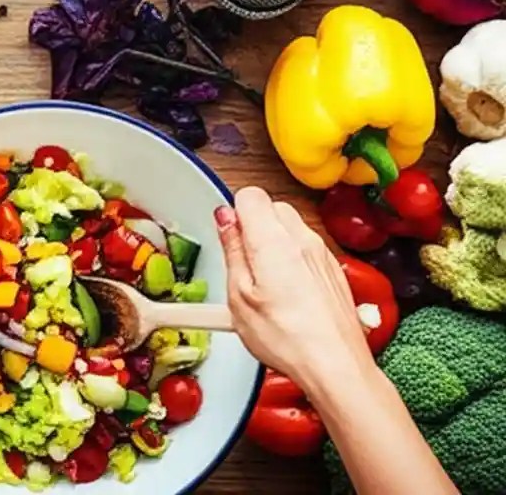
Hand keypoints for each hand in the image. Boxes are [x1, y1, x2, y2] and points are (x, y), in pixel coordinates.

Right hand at [215, 187, 372, 386]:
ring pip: (291, 227)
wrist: (336, 364)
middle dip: (253, 225)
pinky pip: (307, 248)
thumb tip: (224, 219)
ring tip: (264, 282)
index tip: (229, 237)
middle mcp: (303, 240)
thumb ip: (232, 250)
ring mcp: (322, 254)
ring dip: (273, 242)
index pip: (250, 195)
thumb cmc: (287, 338)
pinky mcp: (333, 270)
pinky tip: (286, 292)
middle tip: (243, 263)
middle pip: (272, 207)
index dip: (234, 212)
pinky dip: (293, 258)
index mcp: (274, 241)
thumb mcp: (239, 297)